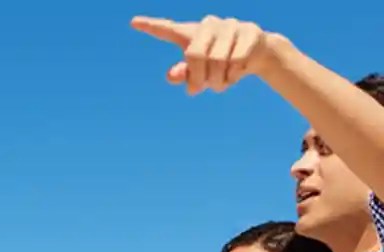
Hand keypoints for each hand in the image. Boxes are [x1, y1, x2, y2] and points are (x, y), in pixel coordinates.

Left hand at [131, 15, 279, 94]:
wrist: (256, 54)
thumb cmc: (219, 64)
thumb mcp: (199, 73)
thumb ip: (182, 75)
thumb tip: (172, 75)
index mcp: (189, 34)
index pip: (167, 29)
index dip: (151, 26)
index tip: (133, 22)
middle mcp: (207, 24)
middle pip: (195, 55)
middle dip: (198, 78)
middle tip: (200, 90)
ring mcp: (230, 25)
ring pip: (218, 61)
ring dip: (218, 81)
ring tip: (220, 83)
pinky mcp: (250, 31)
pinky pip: (237, 61)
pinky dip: (234, 76)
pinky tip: (236, 73)